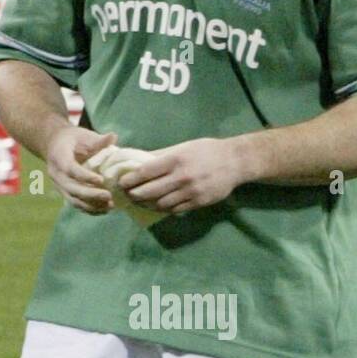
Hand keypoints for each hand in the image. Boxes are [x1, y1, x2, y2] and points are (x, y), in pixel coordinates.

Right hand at [44, 126, 117, 213]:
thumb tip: (114, 137)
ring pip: (73, 199)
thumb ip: (98, 140)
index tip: (101, 180)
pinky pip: (75, 203)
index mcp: (59, 156)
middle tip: (108, 196)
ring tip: (110, 206)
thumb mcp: (83, 135)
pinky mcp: (64, 192)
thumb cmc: (72, 138)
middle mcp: (56, 173)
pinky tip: (104, 210)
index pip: (70, 169)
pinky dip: (89, 209)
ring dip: (91, 205)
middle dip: (90, 194)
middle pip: (71, 188)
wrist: (55, 144)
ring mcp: (59, 185)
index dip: (84, 176)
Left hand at [117, 137, 245, 214]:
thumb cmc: (206, 151)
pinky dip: (163, 209)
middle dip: (134, 194)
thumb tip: (137, 160)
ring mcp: (190, 192)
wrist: (235, 162)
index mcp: (175, 160)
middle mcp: (181, 177)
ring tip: (139, 201)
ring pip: (160, 204)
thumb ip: (160, 155)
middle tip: (127, 194)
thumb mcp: (182, 147)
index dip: (129, 180)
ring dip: (146, 204)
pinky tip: (156, 205)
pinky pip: (174, 210)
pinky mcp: (198, 203)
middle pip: (149, 191)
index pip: (144, 172)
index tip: (121, 182)